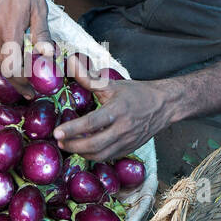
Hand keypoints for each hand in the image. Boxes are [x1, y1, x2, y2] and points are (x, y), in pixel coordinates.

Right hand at [0, 0, 51, 82]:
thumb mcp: (38, 8)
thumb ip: (42, 34)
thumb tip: (48, 56)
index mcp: (8, 34)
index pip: (12, 70)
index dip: (22, 84)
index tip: (32, 93)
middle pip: (3, 68)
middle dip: (17, 80)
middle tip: (30, 89)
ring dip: (11, 63)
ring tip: (26, 66)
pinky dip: (4, 49)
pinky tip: (14, 45)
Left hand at [54, 60, 171, 159]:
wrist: (164, 106)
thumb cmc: (136, 93)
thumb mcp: (113, 84)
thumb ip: (89, 78)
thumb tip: (71, 63)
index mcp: (118, 110)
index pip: (91, 123)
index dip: (73, 129)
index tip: (57, 133)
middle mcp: (123, 129)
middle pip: (94, 144)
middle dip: (73, 146)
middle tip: (58, 141)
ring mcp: (127, 142)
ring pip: (100, 155)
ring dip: (81, 153)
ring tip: (68, 146)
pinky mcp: (129, 149)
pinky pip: (108, 157)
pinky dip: (93, 155)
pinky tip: (84, 149)